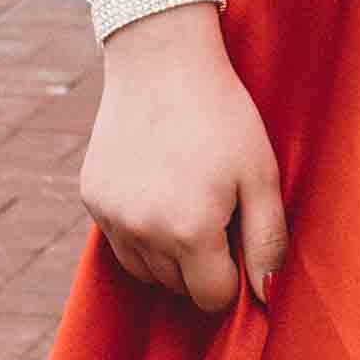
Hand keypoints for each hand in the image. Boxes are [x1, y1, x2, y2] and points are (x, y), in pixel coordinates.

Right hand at [81, 8, 288, 313]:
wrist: (162, 62)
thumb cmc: (223, 117)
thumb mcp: (261, 175)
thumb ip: (267, 242)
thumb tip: (266, 297)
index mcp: (190, 231)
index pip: (212, 296)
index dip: (233, 274)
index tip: (238, 235)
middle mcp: (143, 232)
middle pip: (177, 287)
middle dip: (202, 263)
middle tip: (216, 208)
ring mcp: (111, 217)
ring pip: (145, 271)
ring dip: (169, 254)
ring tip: (188, 200)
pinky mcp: (92, 199)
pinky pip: (120, 241)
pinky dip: (140, 232)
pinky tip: (159, 190)